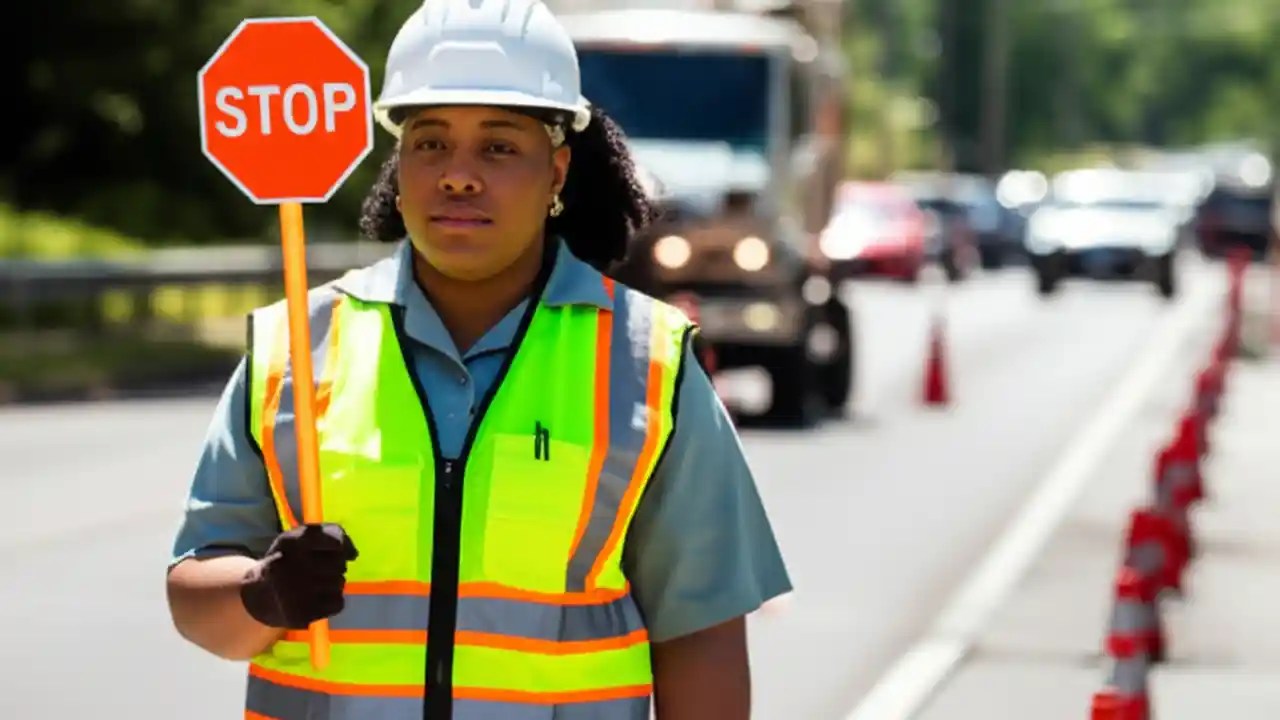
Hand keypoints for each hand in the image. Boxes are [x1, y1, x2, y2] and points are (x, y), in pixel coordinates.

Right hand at [239, 523, 358, 628]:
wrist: (259, 596)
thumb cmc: (287, 560)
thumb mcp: (299, 538)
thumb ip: (331, 534)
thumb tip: (354, 554)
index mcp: (290, 542)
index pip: (335, 541)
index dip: (341, 545)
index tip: (335, 548)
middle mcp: (291, 567)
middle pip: (341, 564)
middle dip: (334, 565)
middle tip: (315, 568)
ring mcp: (295, 593)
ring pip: (340, 583)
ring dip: (332, 583)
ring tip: (312, 584)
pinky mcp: (302, 615)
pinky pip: (338, 603)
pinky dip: (332, 602)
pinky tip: (314, 599)